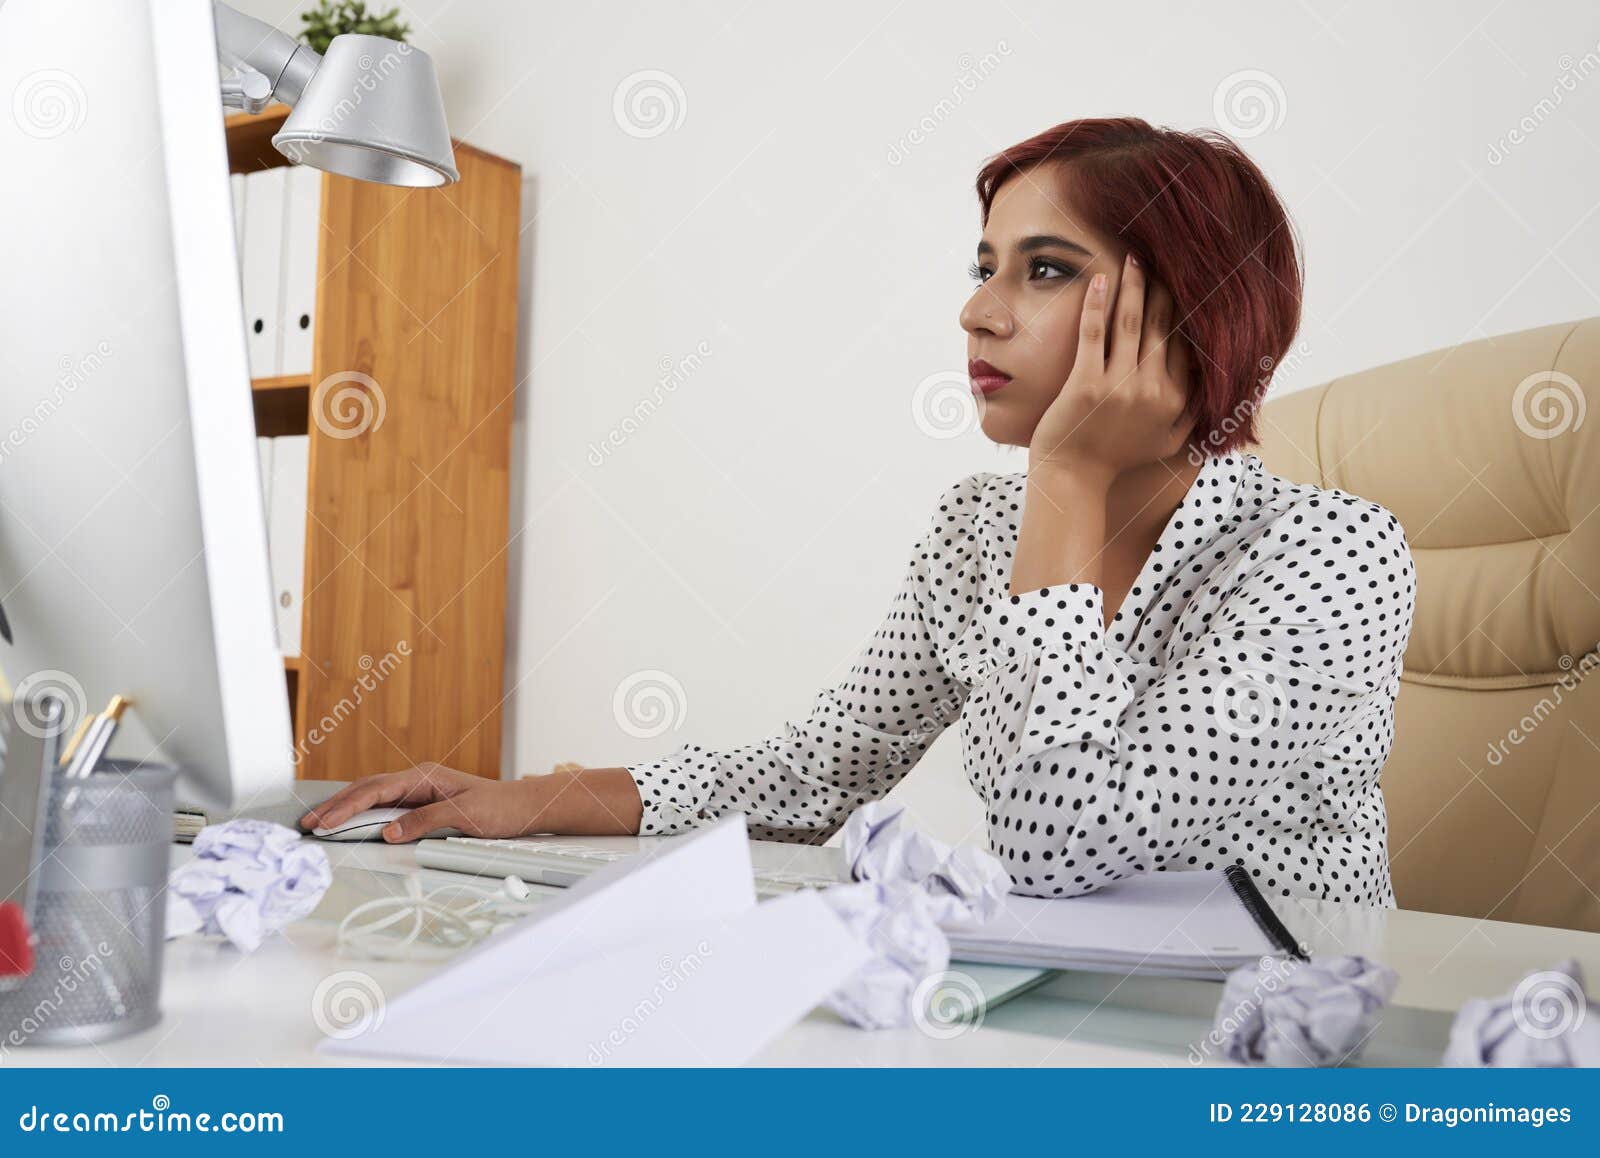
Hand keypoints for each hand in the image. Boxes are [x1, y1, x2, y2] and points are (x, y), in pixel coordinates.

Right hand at [299, 762, 545, 842]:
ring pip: (371, 796)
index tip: (324, 822)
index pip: (375, 790)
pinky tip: (347, 822)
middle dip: (335, 806)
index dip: (347, 807)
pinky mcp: (420, 802)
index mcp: (424, 776)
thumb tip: (389, 832)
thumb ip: (425, 822)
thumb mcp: (464, 816)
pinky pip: (383, 805)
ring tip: (317, 823)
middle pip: (366, 789)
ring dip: (344, 809)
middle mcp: (418, 779)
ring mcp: (418, 789)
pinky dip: (361, 813)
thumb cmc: (498, 808)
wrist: (521, 807)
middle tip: (306, 823)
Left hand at [1027, 252, 1195, 480]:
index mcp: (1174, 400)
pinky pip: (1093, 333)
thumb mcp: (1168, 442)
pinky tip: (1098, 279)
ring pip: (1131, 322)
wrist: (1073, 477)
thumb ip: (1194, 413)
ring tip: (1134, 258)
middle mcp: (1151, 390)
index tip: (1188, 282)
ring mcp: (1118, 387)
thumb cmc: (1117, 458)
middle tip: (1162, 256)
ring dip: (1135, 285)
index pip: (1186, 342)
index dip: (1187, 308)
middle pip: (1162, 325)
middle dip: (1164, 287)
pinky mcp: (1085, 384)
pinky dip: (1097, 303)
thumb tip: (1217, 383)